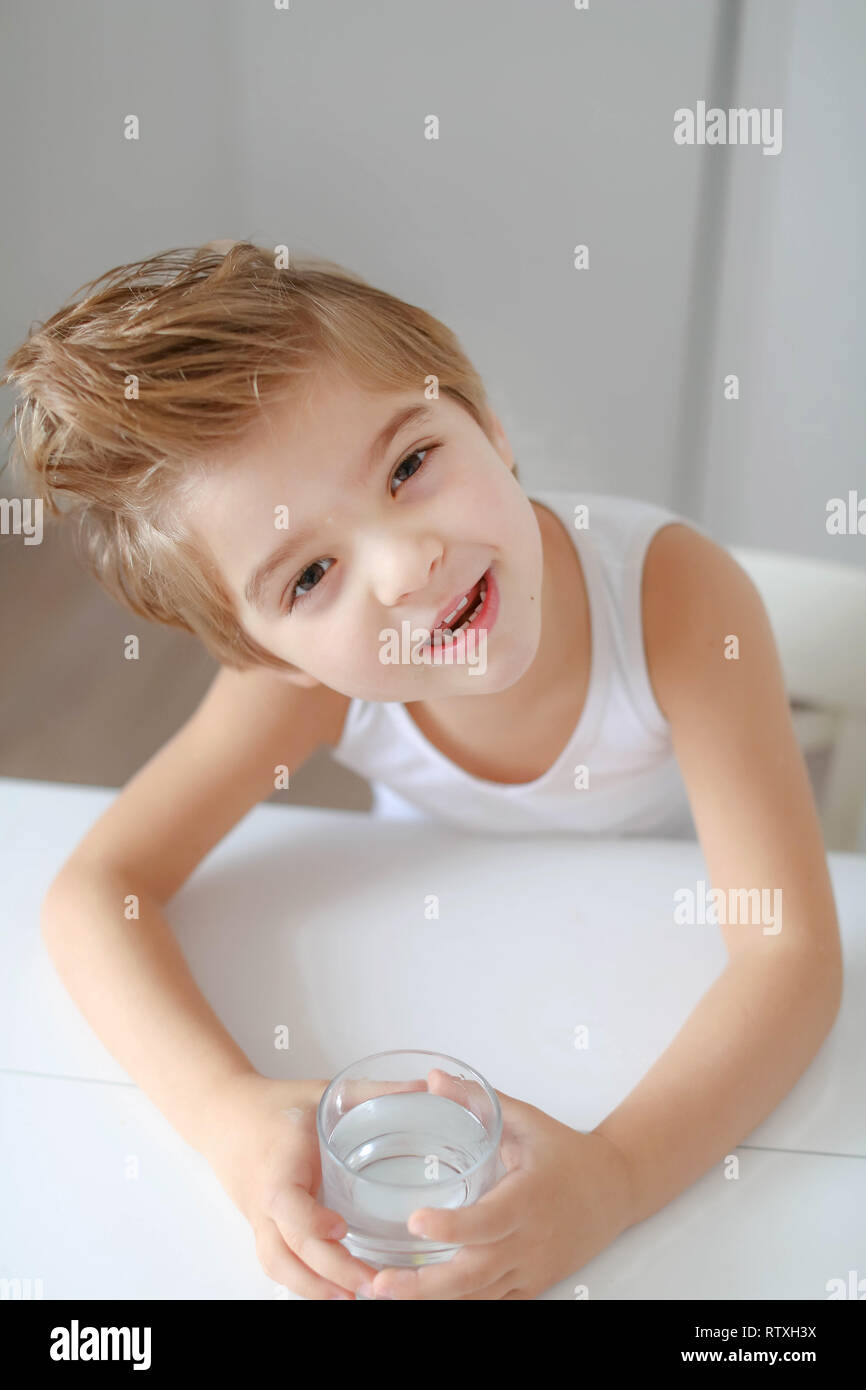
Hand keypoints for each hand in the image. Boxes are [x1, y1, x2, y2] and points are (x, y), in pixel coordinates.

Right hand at [199, 1072, 383, 1299]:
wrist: (224, 1114)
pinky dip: (302, 1281)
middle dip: (328, 1272)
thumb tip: (428, 1088)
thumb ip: (375, 1091)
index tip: (342, 1229)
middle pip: (287, 1248)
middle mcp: (264, 1199)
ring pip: (277, 1265)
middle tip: (370, 1284)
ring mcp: (259, 1219)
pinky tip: (332, 1290)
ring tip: (353, 1298)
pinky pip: (277, 1263)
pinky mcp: (262, 1229)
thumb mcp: (324, 1091)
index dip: (312, 1221)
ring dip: (312, 1287)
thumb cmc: (275, 1105)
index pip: (287, 1203)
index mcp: (279, 1165)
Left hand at [369, 1069, 631, 1299]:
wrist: (615, 1190)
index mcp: (529, 1198)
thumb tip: (432, 1080)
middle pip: (475, 1274)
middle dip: (424, 1285)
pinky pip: (491, 1303)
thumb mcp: (526, 1120)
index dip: (452, 1226)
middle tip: (378, 1282)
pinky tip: (420, 1302)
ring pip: (478, 1296)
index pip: (489, 1221)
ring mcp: (531, 1269)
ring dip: (431, 1300)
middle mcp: (530, 1241)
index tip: (415, 1221)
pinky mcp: (532, 1285)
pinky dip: (457, 1303)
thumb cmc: (565, 1152)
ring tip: (382, 1292)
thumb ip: (478, 1100)